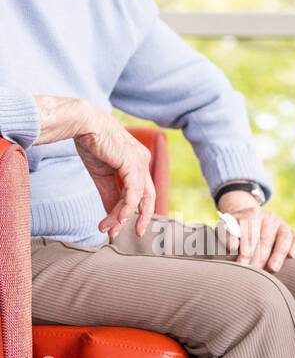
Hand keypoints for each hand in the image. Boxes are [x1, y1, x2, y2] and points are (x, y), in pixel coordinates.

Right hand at [35, 96, 155, 238]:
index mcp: (138, 163)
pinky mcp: (132, 164)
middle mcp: (143, 163)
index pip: (141, 192)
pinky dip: (126, 208)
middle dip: (144, 217)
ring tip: (110, 228)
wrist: (82, 123)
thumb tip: (114, 217)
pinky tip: (119, 219)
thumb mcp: (102, 175)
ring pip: (137, 198)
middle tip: (137, 233)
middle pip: (148, 197)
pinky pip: (133, 193)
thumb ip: (110, 195)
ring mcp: (140, 163)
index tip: (124, 225)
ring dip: (122, 216)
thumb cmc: (91, 144)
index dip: (135, 210)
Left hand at [216, 191, 294, 271]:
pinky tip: (292, 256)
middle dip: (260, 255)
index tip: (242, 262)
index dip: (246, 246)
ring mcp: (282, 224)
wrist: (249, 221)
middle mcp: (269, 216)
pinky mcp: (292, 232)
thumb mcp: (226, 229)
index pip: (250, 229)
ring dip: (278, 254)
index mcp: (252, 213)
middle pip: (266, 236)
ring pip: (284, 237)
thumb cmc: (235, 230)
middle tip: (254, 270)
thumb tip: (233, 247)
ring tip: (272, 268)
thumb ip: (227, 236)